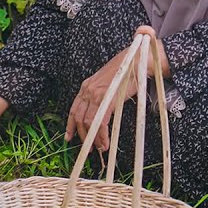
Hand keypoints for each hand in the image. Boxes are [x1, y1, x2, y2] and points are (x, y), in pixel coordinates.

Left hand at [65, 26, 166, 151]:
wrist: (138, 60)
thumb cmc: (127, 71)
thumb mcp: (109, 84)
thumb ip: (102, 96)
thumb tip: (101, 113)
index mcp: (87, 86)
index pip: (73, 109)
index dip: (70, 125)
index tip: (69, 137)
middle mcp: (88, 89)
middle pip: (78, 118)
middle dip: (83, 135)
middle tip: (90, 147)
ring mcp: (96, 94)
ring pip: (88, 123)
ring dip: (94, 138)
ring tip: (101, 148)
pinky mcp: (107, 99)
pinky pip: (100, 122)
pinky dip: (102, 135)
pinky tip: (106, 143)